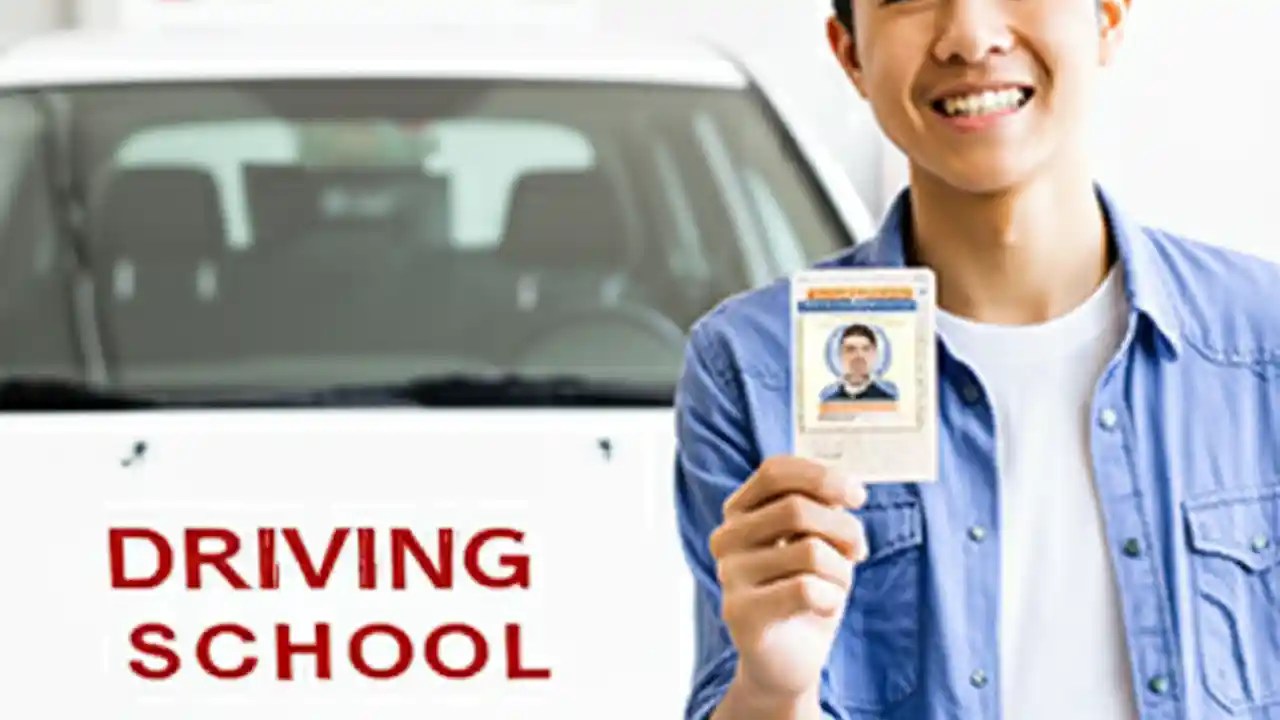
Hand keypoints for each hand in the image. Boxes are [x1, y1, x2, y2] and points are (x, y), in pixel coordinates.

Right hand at [710, 456, 868, 706]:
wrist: (787, 661)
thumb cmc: (804, 592)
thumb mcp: (817, 541)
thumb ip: (822, 510)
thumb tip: (845, 488)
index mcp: (740, 512)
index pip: (775, 472)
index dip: (822, 477)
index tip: (858, 496)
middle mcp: (726, 538)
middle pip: (797, 509)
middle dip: (844, 528)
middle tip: (857, 549)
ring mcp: (729, 575)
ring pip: (809, 551)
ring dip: (841, 570)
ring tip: (837, 586)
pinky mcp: (741, 612)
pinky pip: (806, 589)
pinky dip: (831, 598)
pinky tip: (824, 607)